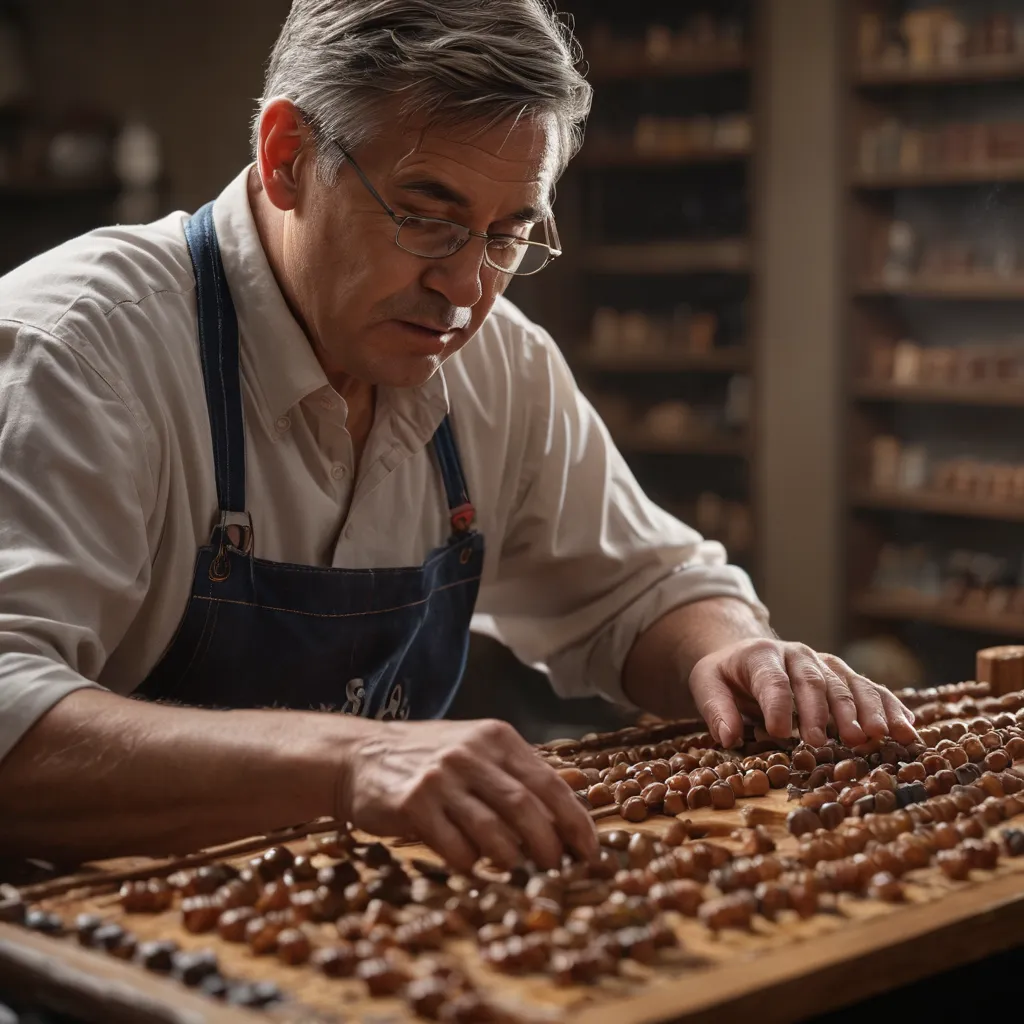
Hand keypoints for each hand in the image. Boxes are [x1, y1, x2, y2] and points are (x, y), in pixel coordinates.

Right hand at [334, 718, 598, 872]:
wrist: (360, 754)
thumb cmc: (430, 756)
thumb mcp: (480, 747)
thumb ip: (526, 768)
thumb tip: (580, 782)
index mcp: (496, 738)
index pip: (549, 783)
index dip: (576, 821)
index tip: (591, 851)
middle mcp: (471, 753)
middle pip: (525, 808)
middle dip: (548, 846)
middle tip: (556, 869)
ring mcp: (441, 777)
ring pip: (492, 830)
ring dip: (511, 858)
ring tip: (516, 869)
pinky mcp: (413, 803)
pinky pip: (454, 846)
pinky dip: (470, 863)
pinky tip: (472, 865)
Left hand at [688, 638, 917, 748]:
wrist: (744, 654)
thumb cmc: (725, 675)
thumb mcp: (706, 684)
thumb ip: (715, 709)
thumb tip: (727, 737)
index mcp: (761, 655)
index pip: (772, 680)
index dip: (778, 705)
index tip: (781, 733)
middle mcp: (797, 655)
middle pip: (815, 682)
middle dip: (827, 712)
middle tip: (837, 741)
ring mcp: (824, 663)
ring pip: (848, 684)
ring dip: (867, 711)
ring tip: (879, 736)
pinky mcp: (842, 675)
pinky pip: (870, 688)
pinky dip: (889, 707)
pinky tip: (905, 727)